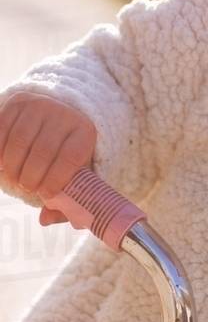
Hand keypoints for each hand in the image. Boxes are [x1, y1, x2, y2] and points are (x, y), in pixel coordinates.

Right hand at [0, 92, 96, 221]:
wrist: (55, 118)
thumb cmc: (65, 153)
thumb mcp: (74, 172)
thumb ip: (65, 200)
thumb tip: (45, 219)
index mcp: (84, 131)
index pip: (70, 157)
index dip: (56, 180)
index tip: (45, 195)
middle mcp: (63, 113)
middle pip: (43, 152)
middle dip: (30, 177)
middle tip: (26, 188)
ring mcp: (39, 105)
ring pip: (19, 142)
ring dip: (12, 167)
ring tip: (14, 178)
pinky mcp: (18, 102)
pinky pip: (2, 130)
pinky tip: (3, 164)